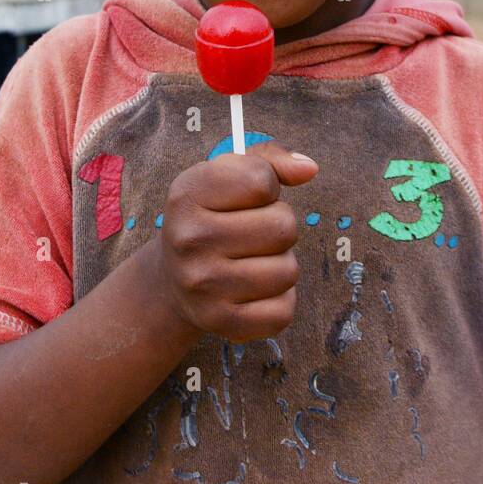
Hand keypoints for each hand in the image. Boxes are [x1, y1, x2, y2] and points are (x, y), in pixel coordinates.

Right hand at [156, 143, 317, 342]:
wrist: (173, 280)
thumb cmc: (214, 216)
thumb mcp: (229, 175)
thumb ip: (271, 159)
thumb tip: (309, 168)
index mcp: (187, 194)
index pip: (262, 180)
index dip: (267, 186)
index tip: (248, 197)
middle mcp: (189, 240)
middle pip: (284, 226)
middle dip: (280, 226)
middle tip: (254, 233)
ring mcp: (202, 286)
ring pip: (288, 270)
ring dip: (281, 263)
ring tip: (252, 260)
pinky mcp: (220, 323)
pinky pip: (284, 311)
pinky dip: (279, 300)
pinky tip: (254, 290)